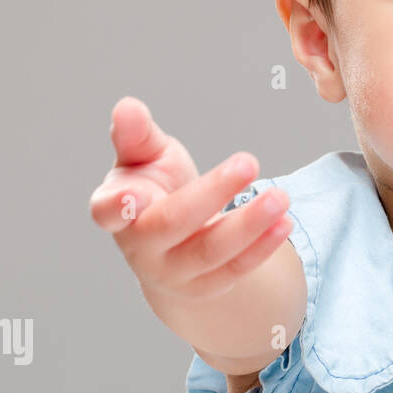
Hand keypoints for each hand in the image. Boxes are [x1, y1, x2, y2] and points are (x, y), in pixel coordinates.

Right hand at [88, 96, 292, 301]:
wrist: (170, 243)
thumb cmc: (153, 188)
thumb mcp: (144, 158)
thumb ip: (136, 135)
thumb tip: (127, 106)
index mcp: (117, 210)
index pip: (108, 211)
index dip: (118, 206)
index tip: (135, 195)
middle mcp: (141, 247)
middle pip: (173, 223)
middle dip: (212, 193)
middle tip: (248, 162)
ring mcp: (173, 271)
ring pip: (211, 251)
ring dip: (249, 224)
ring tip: (281, 197)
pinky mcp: (206, 286)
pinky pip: (236, 269)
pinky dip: (263, 247)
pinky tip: (285, 223)